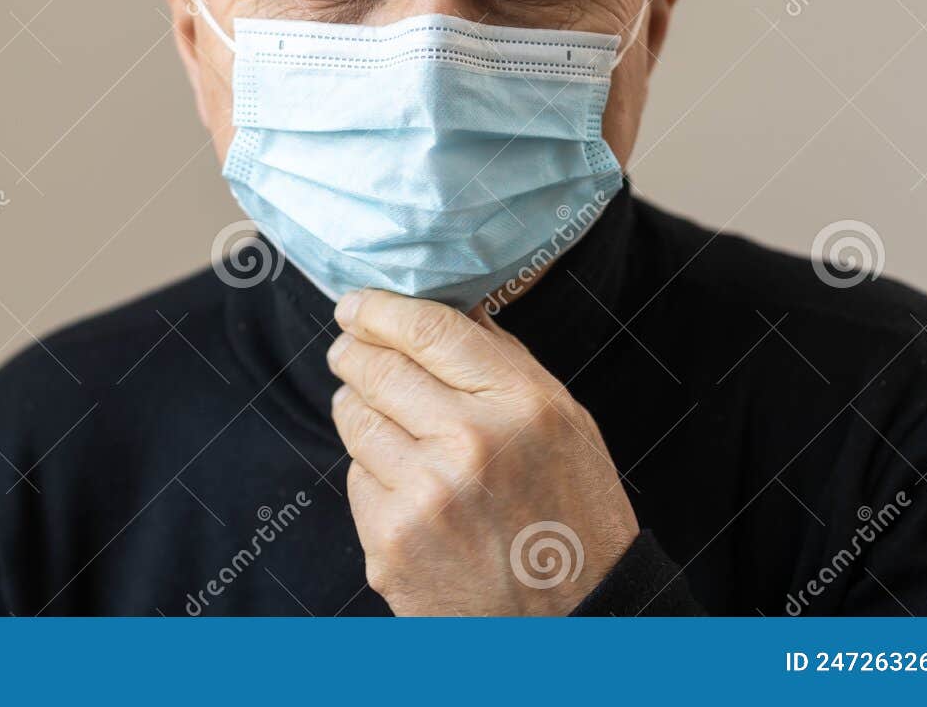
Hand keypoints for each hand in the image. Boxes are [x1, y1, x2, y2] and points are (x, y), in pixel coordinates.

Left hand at [326, 288, 639, 614]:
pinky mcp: (391, 543)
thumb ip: (505, 364)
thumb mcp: (565, 423)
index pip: (428, 330)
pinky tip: (404, 484)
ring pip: (355, 419)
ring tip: (377, 413)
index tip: (357, 304)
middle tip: (350, 349)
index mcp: (522, 404)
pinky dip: (372, 472)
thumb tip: (449, 311)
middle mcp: (471, 443)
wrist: (576, 622)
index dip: (381, 308)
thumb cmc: (573, 515)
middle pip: (378, 367)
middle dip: (354, 351)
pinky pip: (357, 478)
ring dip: (359, 407)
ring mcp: (425, 496)